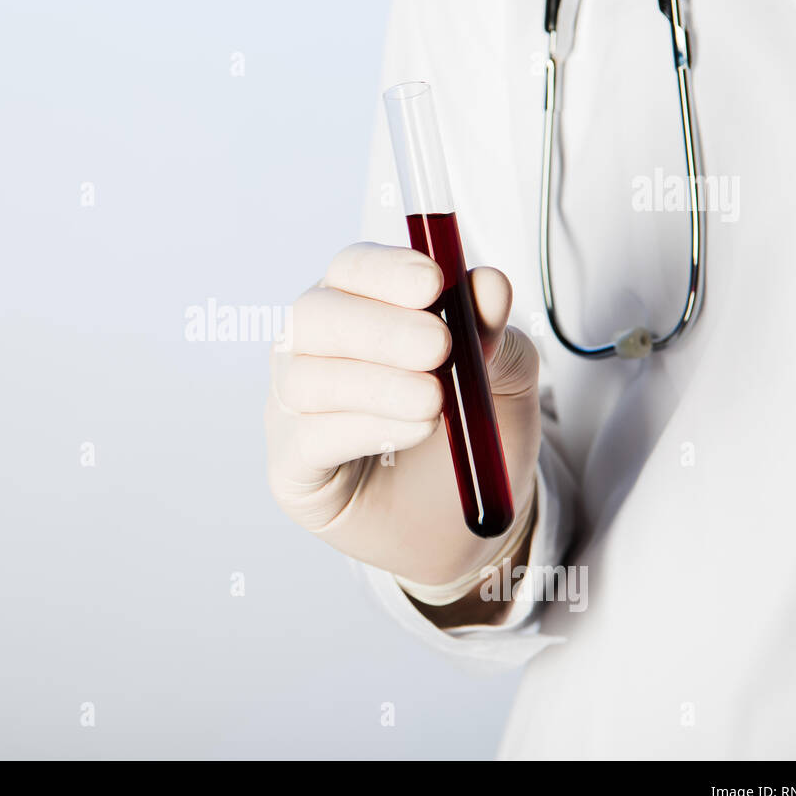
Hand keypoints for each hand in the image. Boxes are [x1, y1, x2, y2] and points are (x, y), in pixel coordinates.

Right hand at [264, 242, 541, 587]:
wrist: (463, 526)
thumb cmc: (471, 436)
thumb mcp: (504, 379)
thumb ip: (494, 333)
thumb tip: (489, 284)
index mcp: (360, 309)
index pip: (351, 269)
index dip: (384, 270)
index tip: (433, 282)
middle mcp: (314, 350)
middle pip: (314, 314)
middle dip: (379, 327)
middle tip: (439, 348)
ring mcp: (293, 408)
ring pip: (306, 377)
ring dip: (377, 384)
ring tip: (435, 403)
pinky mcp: (292, 466)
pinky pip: (308, 437)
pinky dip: (365, 428)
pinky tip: (413, 432)